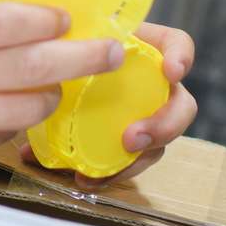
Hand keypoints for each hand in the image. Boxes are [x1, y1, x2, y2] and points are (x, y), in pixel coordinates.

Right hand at [0, 0, 124, 162]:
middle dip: (80, 58)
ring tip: (68, 76)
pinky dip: (25, 114)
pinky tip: (32, 99)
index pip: (1, 23)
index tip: (67, 16)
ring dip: (56, 91)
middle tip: (110, 50)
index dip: (44, 20)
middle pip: (27, 68)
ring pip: (25, 107)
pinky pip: (4, 131)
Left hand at [17, 20, 197, 186]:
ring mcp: (144, 114)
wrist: (55, 70)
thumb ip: (60, 53)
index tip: (171, 72)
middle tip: (132, 139)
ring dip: (136, 162)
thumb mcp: (66, 44)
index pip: (176, 44)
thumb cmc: (67, 49)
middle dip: (165, 126)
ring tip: (105, 173)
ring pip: (159, 143)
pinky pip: (131, 163)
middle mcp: (152, 84)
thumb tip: (43, 68)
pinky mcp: (129, 142)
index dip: (181, 57)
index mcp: (142, 50)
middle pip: (181, 105)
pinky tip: (85, 181)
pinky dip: (108, 174)